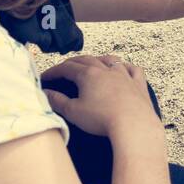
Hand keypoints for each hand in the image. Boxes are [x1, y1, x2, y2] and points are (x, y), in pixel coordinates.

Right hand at [40, 55, 163, 150]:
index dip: (54, 71)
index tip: (45, 77)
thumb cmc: (102, 118)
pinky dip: (126, 67)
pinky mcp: (138, 84)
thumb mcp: (73, 111)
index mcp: (88, 74)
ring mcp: (124, 75)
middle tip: (63, 69)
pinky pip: (133, 70)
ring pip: (110, 60)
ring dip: (98, 59)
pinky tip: (124, 69)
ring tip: (92, 62)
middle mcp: (106, 70)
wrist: (133, 124)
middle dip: (72, 63)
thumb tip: (45, 93)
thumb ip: (57, 101)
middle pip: (86, 60)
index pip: (66, 68)